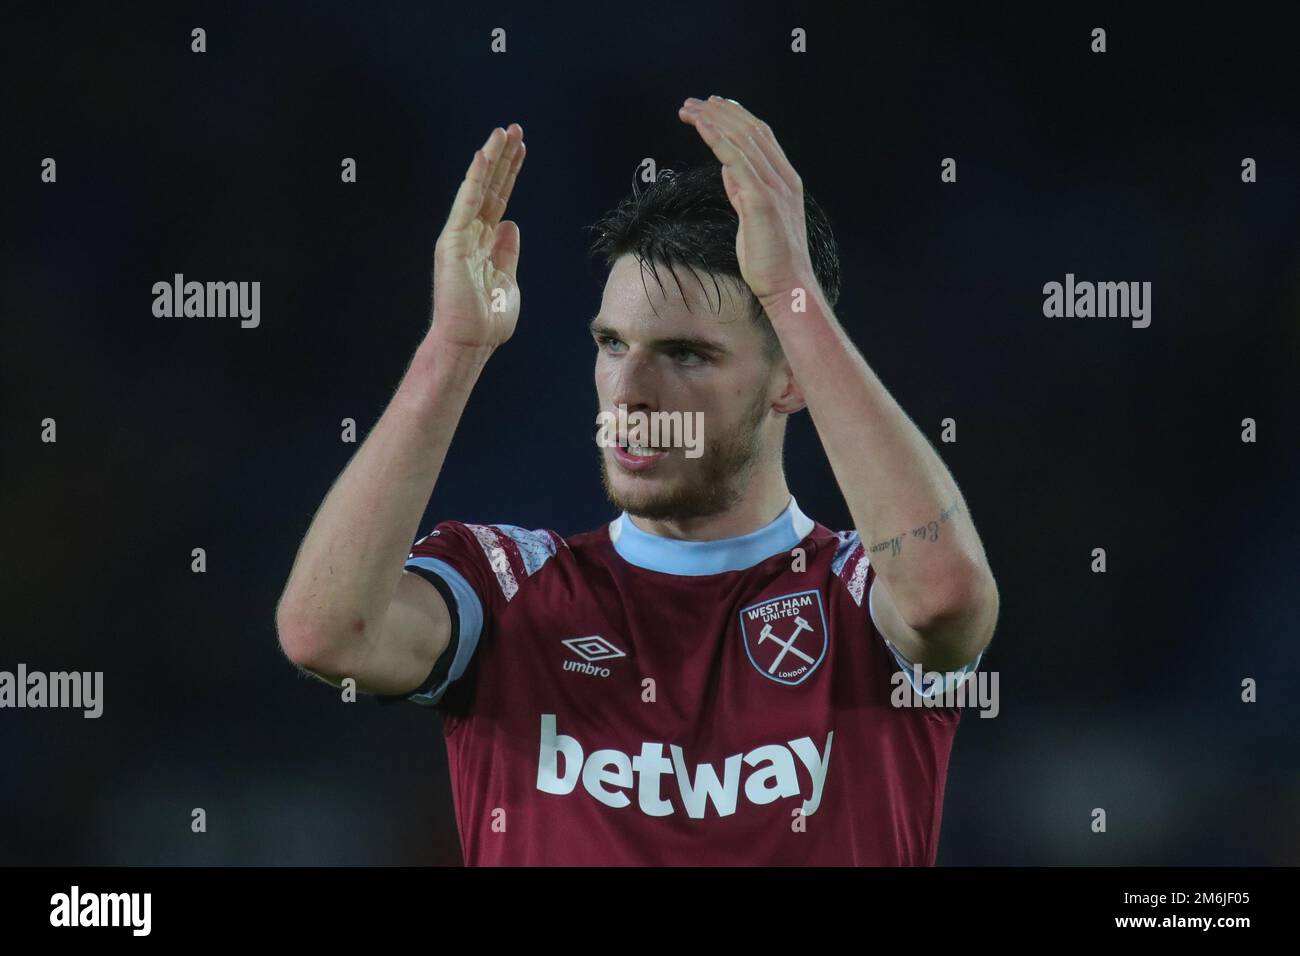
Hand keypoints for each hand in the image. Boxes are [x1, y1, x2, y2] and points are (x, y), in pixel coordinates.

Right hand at [429, 124, 525, 350]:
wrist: (470, 341)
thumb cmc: (487, 320)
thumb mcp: (508, 281)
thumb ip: (508, 252)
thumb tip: (510, 224)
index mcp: (485, 243)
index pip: (499, 200)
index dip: (510, 174)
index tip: (520, 149)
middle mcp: (471, 234)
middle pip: (491, 188)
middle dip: (503, 158)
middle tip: (514, 129)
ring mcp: (460, 235)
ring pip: (479, 189)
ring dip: (491, 159)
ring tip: (503, 132)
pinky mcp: (453, 241)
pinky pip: (466, 204)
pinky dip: (474, 179)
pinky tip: (483, 156)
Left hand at [678, 96, 813, 309]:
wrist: (787, 286)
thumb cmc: (769, 260)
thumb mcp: (752, 217)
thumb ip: (742, 190)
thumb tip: (727, 168)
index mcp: (784, 180)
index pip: (760, 136)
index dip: (735, 116)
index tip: (711, 105)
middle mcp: (783, 177)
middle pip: (750, 130)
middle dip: (719, 112)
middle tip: (691, 103)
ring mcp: (774, 187)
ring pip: (742, 140)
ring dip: (713, 120)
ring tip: (689, 109)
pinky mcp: (761, 200)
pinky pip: (737, 160)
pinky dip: (718, 139)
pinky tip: (702, 126)